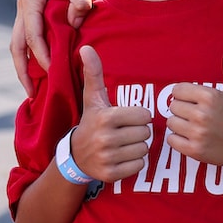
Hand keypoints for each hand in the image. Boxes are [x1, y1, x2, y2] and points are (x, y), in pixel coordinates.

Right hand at [10, 0, 112, 88]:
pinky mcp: (36, 15)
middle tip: (31, 93)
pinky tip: (42, 72)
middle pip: (17, 44)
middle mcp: (24, 7)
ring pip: (20, 44)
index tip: (50, 71)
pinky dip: (33, 56)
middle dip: (22, 70)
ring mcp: (28, 12)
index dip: (40, 54)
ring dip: (25, 66)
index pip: (31, 33)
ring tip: (33, 90)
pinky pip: (30, 40)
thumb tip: (74, 21)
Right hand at [67, 46, 154, 184]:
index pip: (144, 115)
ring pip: (144, 149)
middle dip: (139, 132)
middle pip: (146, 133)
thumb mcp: (93, 99)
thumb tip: (86, 47)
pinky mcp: (111, 175)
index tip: (126, 119)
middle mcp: (105, 139)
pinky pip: (139, 166)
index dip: (138, 116)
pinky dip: (134, 162)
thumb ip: (93, 73)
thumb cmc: (91, 122)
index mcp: (106, 118)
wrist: (75, 156)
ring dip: (138, 147)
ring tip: (124, 144)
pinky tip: (122, 157)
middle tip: (124, 132)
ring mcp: (108, 158)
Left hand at [167, 47, 222, 170]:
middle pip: (173, 106)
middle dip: (182, 109)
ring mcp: (197, 133)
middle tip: (195, 114)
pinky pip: (172, 140)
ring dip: (179, 124)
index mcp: (209, 97)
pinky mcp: (194, 150)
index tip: (193, 100)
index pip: (177, 90)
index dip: (184, 95)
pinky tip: (190, 137)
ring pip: (171, 123)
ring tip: (193, 125)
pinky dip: (178, 139)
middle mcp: (202, 114)